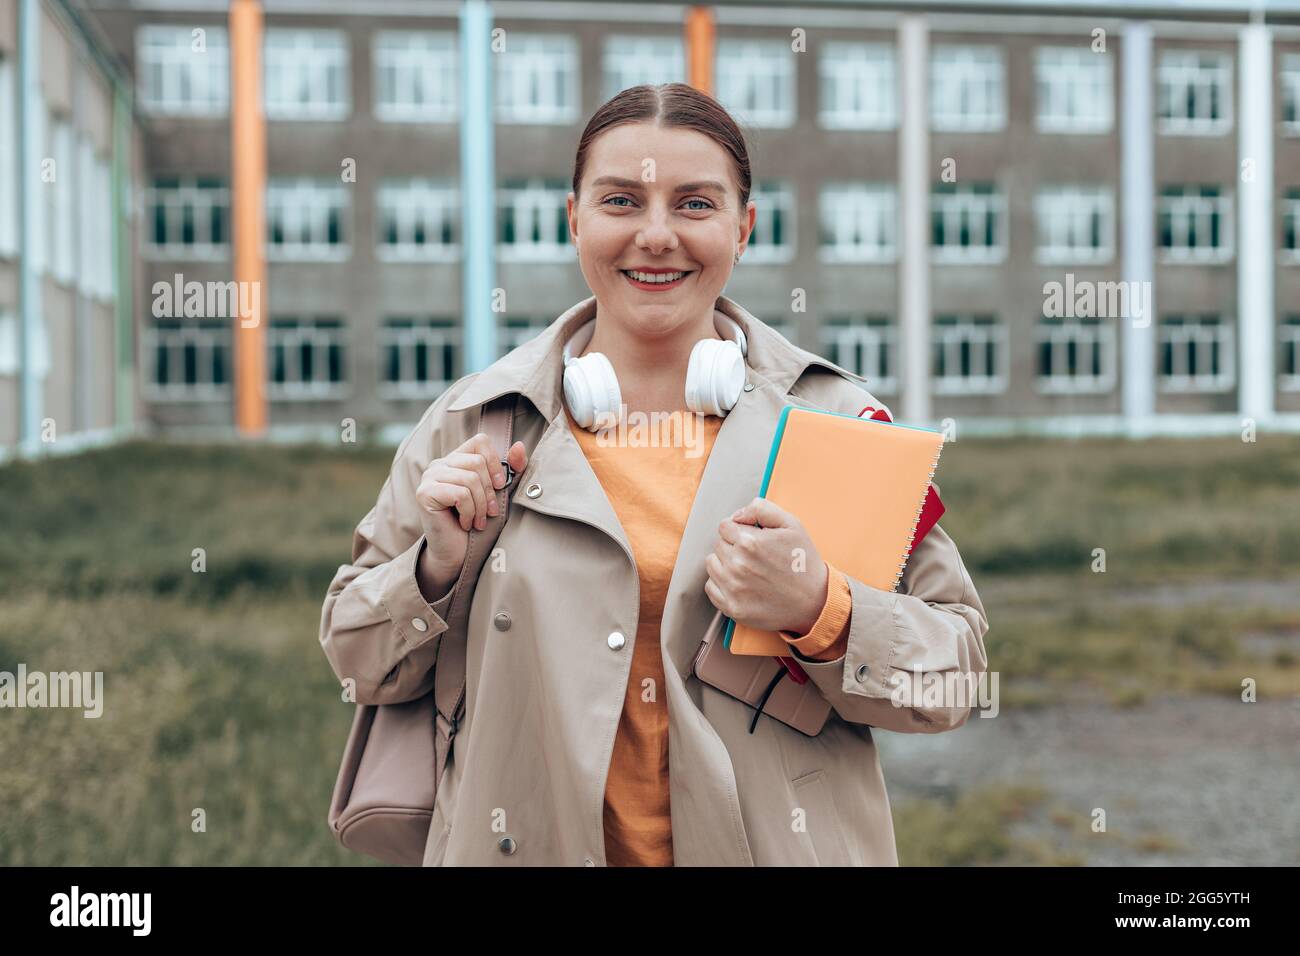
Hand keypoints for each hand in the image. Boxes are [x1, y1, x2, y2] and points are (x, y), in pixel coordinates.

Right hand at [415, 433, 528, 594]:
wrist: (456, 554)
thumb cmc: (478, 523)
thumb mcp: (499, 493)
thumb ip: (511, 469)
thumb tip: (520, 446)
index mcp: (456, 459)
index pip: (480, 442)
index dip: (495, 462)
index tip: (501, 486)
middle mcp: (439, 464)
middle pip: (477, 462)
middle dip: (490, 491)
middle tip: (490, 512)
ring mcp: (429, 477)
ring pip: (469, 479)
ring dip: (480, 506)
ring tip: (479, 521)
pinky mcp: (424, 493)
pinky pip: (460, 494)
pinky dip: (469, 512)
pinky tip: (466, 524)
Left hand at [704, 497, 827, 634]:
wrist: (815, 602)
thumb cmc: (804, 563)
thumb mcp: (792, 525)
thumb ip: (762, 509)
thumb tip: (738, 514)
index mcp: (750, 542)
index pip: (724, 526)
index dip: (738, 529)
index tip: (751, 538)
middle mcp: (738, 565)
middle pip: (719, 544)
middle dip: (733, 546)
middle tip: (755, 556)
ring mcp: (733, 588)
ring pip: (712, 564)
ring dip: (725, 564)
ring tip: (748, 569)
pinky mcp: (732, 607)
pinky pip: (711, 588)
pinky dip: (721, 584)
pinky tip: (741, 584)